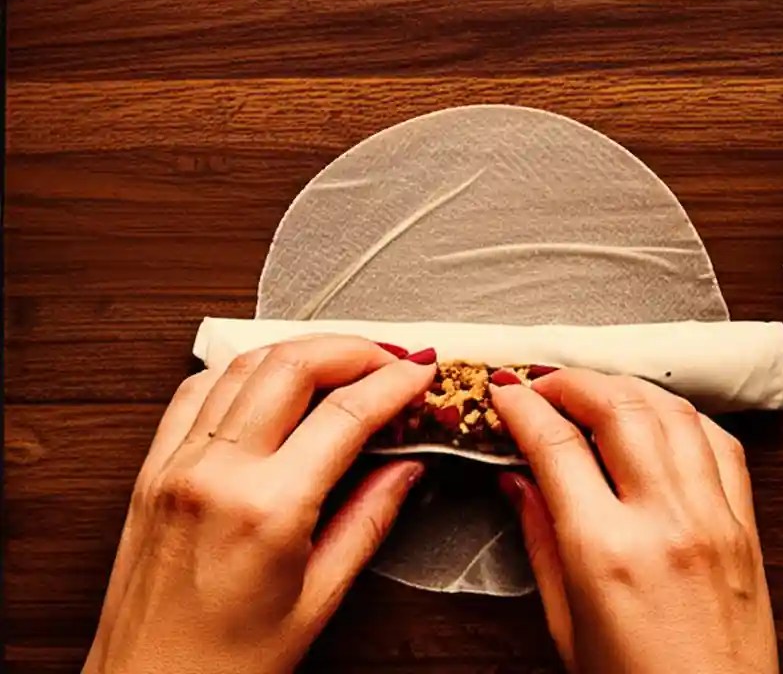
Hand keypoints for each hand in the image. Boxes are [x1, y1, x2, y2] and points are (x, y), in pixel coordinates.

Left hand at [85, 336, 437, 673]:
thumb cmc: (224, 666)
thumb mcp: (318, 599)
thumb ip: (368, 520)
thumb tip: (406, 468)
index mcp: (265, 509)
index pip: (346, 413)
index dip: (396, 381)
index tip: (423, 370)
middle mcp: (215, 474)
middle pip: (292, 365)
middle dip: (353, 348)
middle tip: (392, 359)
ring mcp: (176, 466)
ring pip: (243, 364)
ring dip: (301, 350)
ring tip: (343, 363)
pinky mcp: (151, 471)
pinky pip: (195, 390)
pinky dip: (242, 370)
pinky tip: (271, 383)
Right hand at [492, 370, 777, 673]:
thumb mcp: (565, 627)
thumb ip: (540, 542)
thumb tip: (518, 481)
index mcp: (607, 553)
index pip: (556, 445)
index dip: (522, 406)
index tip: (504, 392)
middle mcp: (665, 522)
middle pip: (616, 407)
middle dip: (571, 380)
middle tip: (542, 382)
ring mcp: (713, 517)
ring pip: (672, 411)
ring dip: (625, 387)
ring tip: (593, 390)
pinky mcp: (745, 525)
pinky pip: (720, 442)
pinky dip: (683, 417)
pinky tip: (659, 421)